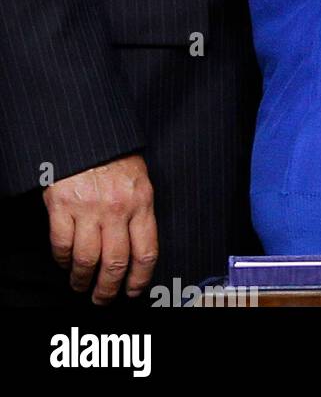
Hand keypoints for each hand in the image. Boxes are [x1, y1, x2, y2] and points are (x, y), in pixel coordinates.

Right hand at [43, 154, 157, 303]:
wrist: (89, 134)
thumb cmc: (115, 157)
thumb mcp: (139, 180)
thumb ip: (140, 211)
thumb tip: (138, 248)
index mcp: (141, 201)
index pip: (146, 251)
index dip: (140, 278)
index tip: (133, 290)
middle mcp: (117, 208)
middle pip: (115, 263)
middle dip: (108, 289)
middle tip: (102, 298)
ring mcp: (89, 208)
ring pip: (87, 260)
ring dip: (82, 279)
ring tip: (80, 285)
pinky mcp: (62, 206)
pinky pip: (62, 245)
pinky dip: (62, 260)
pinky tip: (65, 262)